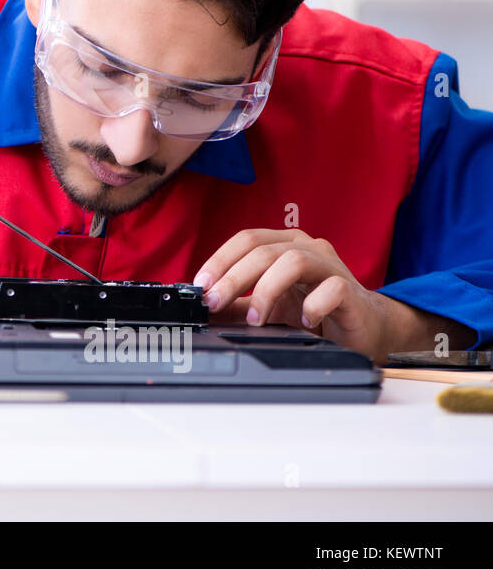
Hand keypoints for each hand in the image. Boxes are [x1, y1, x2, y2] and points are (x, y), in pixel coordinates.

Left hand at [194, 228, 398, 361]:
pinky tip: (305, 323)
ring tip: (257, 320)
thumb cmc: (317, 311)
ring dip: (266, 290)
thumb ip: (238, 305)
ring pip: (293, 261)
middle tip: (216, 302)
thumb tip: (204, 307)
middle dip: (233, 278)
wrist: (365, 328)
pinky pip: (331, 289)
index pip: (246, 240)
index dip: (220, 260)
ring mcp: (331, 267)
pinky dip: (312, 307)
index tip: (202, 286)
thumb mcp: (269, 307)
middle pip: (263, 250)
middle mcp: (307, 249)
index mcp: (284, 245)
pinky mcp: (351, 291)